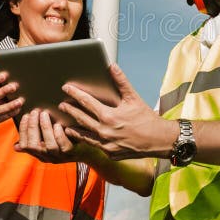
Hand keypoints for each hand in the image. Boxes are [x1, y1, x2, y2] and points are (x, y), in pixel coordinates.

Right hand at [14, 109, 82, 163]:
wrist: (88, 151)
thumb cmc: (66, 142)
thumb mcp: (48, 144)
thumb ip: (35, 142)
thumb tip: (16, 146)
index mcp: (40, 154)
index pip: (25, 145)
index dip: (23, 130)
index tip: (26, 115)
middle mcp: (48, 157)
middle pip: (34, 145)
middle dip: (32, 126)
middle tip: (35, 111)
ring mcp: (60, 155)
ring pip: (48, 145)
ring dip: (44, 127)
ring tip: (44, 114)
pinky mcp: (72, 152)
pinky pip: (63, 145)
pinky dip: (58, 134)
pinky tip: (58, 125)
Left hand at [60, 63, 175, 159]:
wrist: (157, 140)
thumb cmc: (146, 118)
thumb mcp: (133, 98)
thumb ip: (121, 82)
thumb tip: (112, 66)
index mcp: (109, 116)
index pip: (86, 102)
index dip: (75, 94)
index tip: (66, 88)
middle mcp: (104, 131)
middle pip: (81, 119)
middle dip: (70, 110)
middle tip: (61, 105)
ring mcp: (105, 144)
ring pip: (83, 135)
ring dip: (73, 128)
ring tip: (65, 124)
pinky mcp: (109, 153)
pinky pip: (93, 145)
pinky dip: (85, 139)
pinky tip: (81, 136)